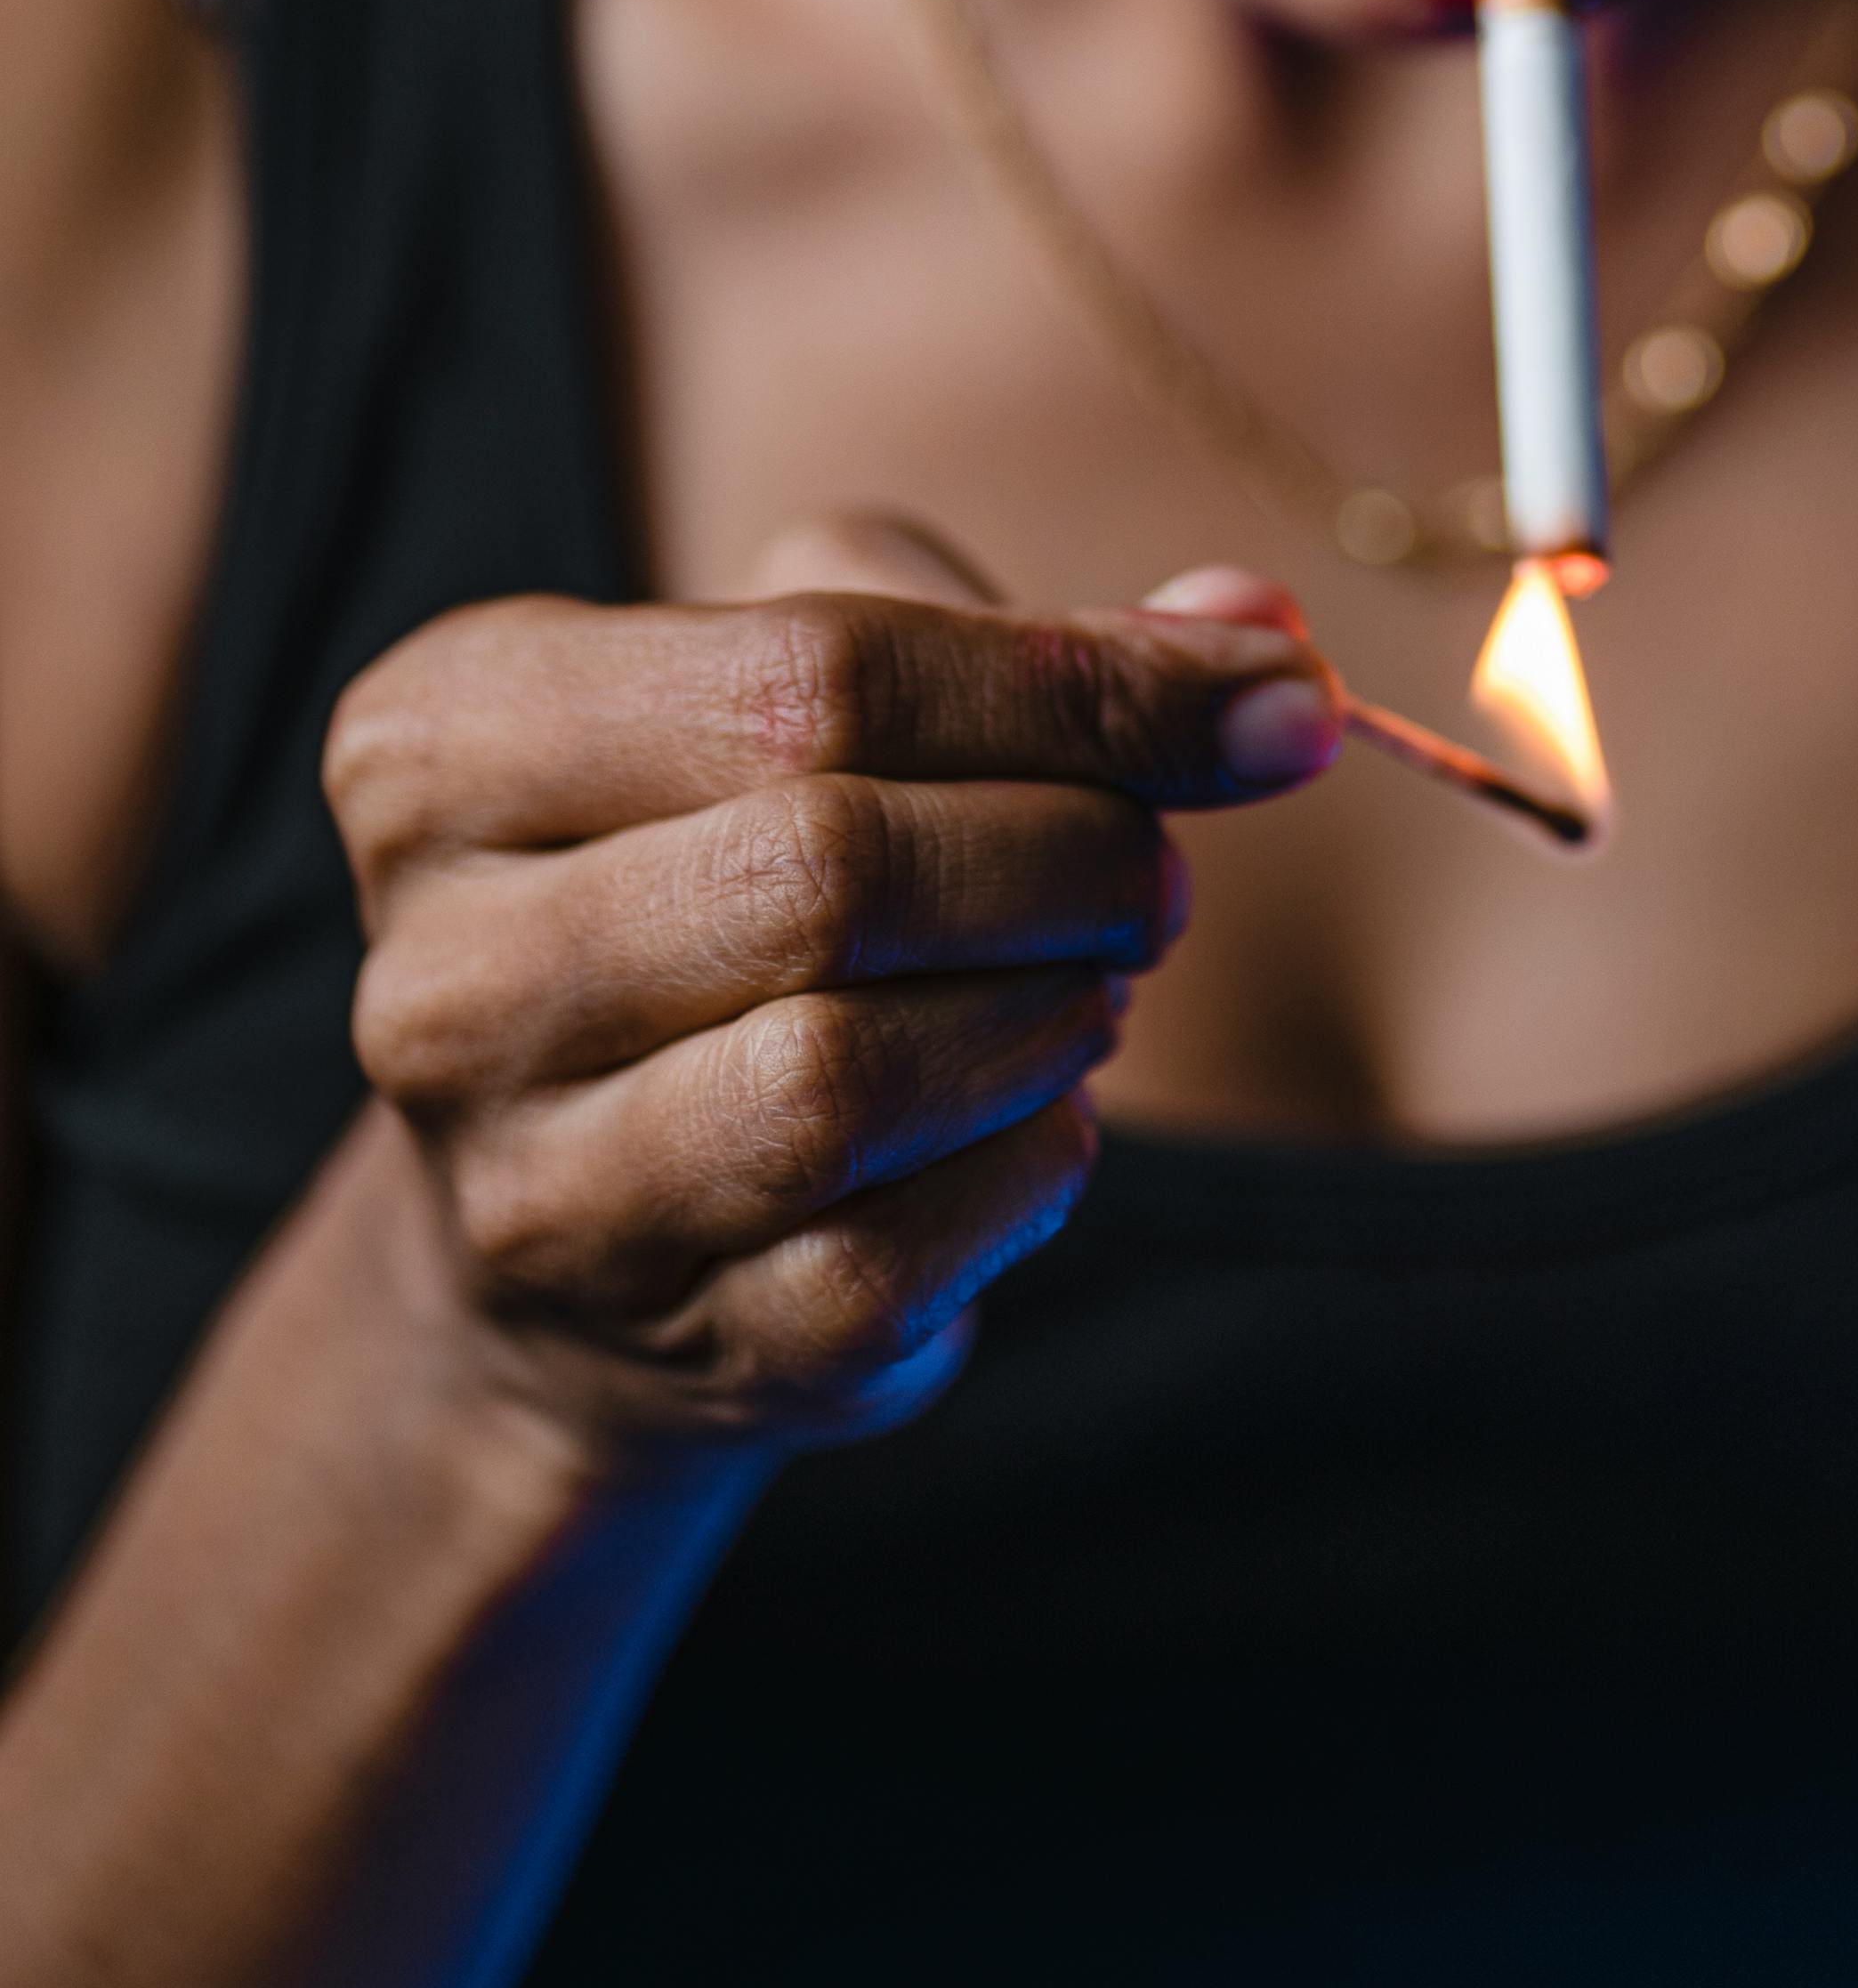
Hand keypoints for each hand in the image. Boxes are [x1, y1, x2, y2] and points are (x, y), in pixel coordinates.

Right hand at [323, 514, 1333, 1470]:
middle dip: (1070, 851)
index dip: (1084, 680)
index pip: (814, 667)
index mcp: (453, 737)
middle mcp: (448, 967)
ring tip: (1089, 980)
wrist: (586, 1229)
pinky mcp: (672, 1348)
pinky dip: (1033, 1158)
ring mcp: (538, 1183)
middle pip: (832, 865)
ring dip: (1050, 1011)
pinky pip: (910, 1245)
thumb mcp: (824, 701)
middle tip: (1156, 869)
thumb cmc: (732, 886)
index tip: (1280, 701)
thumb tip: (1259, 644)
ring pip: (854, 1073)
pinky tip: (1037, 1111)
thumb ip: (1032, 640)